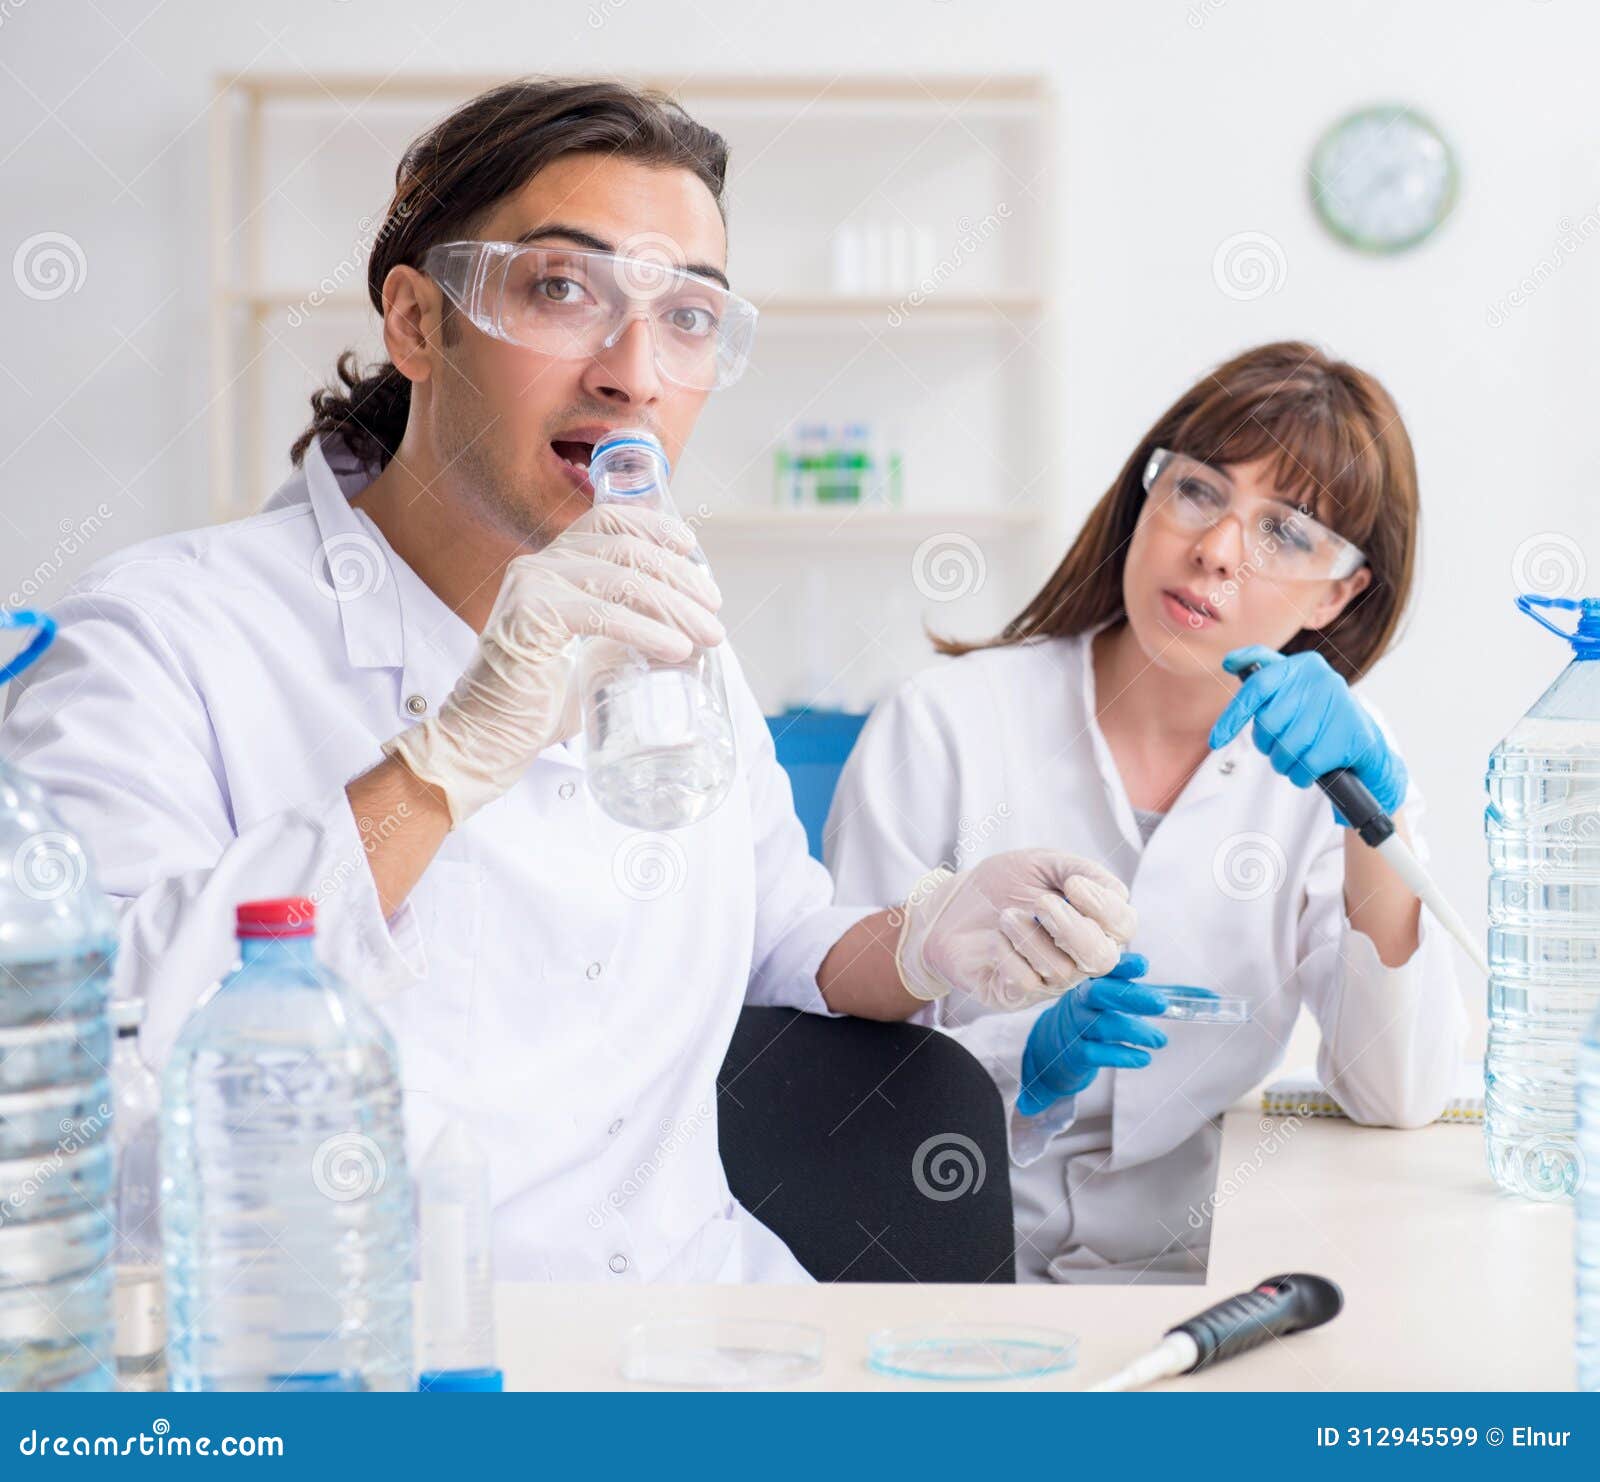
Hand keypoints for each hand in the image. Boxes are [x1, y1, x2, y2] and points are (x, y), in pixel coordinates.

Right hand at [383, 505, 723, 824]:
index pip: (607, 522)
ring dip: (674, 605)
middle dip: (680, 577)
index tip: (691, 548)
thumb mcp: (591, 654)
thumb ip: (625, 633)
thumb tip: (691, 635)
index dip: (654, 527)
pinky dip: (646, 630)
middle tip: (714, 609)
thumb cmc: (538, 704)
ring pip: (622, 579)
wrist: (484, 740)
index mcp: (551, 566)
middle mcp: (538, 566)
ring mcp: (531, 587)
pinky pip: (602, 614)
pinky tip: (676, 648)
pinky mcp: (529, 618)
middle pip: (626, 549)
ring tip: (708, 635)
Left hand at [895, 848, 1137, 1011]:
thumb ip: (1083, 870)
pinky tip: (995, 939)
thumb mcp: (1043, 864)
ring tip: (1006, 915)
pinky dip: (1008, 955)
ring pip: (1061, 971)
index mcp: (1092, 922)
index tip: (1072, 884)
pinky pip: (1026, 983)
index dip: (1105, 906)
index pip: (1124, 924)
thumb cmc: (1001, 885)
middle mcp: (1077, 956)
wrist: (948, 905)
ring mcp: (1048, 980)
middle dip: (1073, 929)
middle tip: (1042, 904)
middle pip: (1102, 958)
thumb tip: (1109, 892)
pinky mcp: (1015, 995)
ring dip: (1030, 937)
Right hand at [1018, 953, 1216, 1113]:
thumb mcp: (1126, 1002)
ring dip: (1134, 1031)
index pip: (1108, 969)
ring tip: (1160, 1040)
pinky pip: (1097, 1053)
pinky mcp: (1075, 1052)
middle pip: (1102, 993)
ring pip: (1103, 1025)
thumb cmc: (1100, 1016)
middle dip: (1131, 996)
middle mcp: (1082, 1000)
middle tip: (1161, 1004)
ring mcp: (1076, 1026)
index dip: (1124, 966)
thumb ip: (1167, 997)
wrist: (1055, 1047)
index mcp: (1096, 980)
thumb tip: (1212, 998)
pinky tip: (1142, 1058)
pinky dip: (1122, 1055)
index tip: (1144, 965)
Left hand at [1209, 646, 1405, 820]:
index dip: (1233, 715)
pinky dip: (1301, 776)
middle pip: (1268, 723)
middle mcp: (1323, 679)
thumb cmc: (1318, 718)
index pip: (1257, 686)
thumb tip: (1229, 662)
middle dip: (1267, 744)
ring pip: (1286, 748)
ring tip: (1296, 759)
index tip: (1217, 740)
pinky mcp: (1350, 737)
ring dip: (1284, 763)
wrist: (1368, 747)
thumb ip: (1263, 676)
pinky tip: (1310, 771)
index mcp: (1303, 664)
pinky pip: (1305, 766)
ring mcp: (1339, 707)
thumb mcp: (1293, 691)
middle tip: (1279, 747)